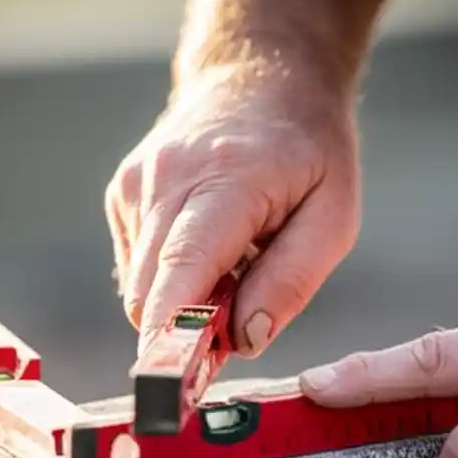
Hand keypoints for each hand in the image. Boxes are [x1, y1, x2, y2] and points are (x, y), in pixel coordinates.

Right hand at [105, 66, 360, 356]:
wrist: (262, 76)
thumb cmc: (308, 150)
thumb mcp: (334, 215)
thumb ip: (293, 279)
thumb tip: (246, 339)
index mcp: (227, 179)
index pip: (184, 264)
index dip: (170, 329)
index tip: (165, 381)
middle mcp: (168, 178)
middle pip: (152, 289)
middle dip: (183, 335)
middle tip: (233, 337)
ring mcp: (137, 184)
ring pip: (141, 286)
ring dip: (182, 303)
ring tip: (234, 269)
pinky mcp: (123, 193)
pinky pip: (138, 267)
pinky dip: (171, 278)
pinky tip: (209, 250)